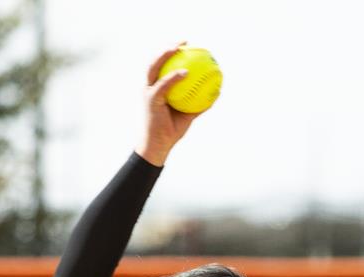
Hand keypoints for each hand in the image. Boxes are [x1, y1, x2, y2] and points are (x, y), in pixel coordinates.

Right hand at [137, 43, 200, 165]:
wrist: (158, 147)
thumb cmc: (170, 132)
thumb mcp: (188, 115)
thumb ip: (198, 103)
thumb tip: (215, 94)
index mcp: (155, 88)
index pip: (161, 66)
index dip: (171, 52)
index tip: (186, 44)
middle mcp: (149, 87)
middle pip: (155, 61)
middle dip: (167, 47)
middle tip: (184, 41)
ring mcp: (148, 92)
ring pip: (154, 68)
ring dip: (165, 55)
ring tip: (179, 48)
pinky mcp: (150, 100)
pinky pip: (163, 85)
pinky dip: (173, 77)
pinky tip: (186, 72)